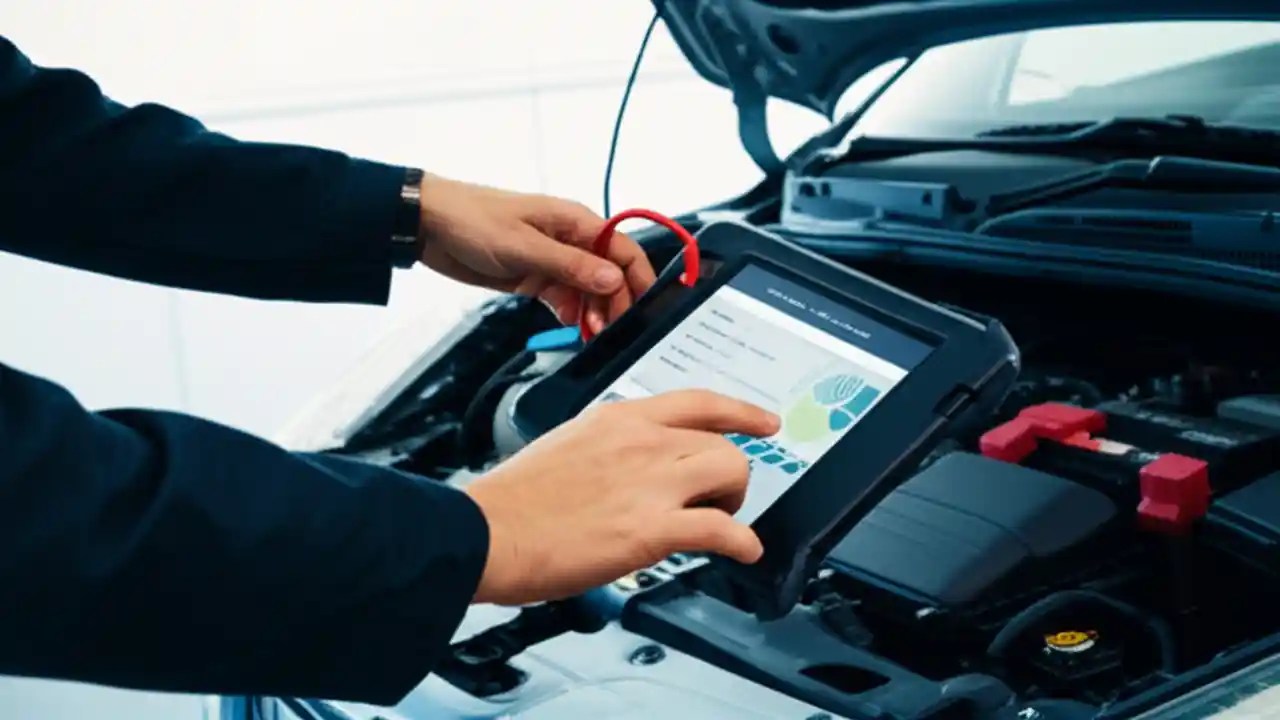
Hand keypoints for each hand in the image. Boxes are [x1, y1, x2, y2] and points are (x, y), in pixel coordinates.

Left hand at [417, 173, 656, 332]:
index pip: (624, 249)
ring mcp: (554, 261)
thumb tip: (614, 279)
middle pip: (611, 275)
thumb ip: (570, 265)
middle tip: (610, 330)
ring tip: (592, 333)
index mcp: (576, 222)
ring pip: (590, 290)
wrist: (429, 226)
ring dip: (595, 312)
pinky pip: (566, 299)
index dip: (638, 278)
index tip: (641, 309)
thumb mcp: (524, 246)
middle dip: (616, 302)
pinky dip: (573, 314)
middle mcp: (571, 241)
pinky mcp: (537, 278)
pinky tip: (574, 328)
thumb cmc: (474, 221)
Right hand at [463, 390, 779, 605]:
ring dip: (735, 503)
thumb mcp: (569, 444)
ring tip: (718, 522)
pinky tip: (743, 551)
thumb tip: (637, 466)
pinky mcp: (650, 530)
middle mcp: (641, 442)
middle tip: (717, 499)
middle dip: (729, 475)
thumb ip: (611, 446)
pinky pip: (722, 530)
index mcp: (619, 418)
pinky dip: (743, 543)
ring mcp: (648, 483)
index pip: (698, 401)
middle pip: (723, 443)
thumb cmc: (515, 500)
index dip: (741, 411)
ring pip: (733, 474)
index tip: (763, 421)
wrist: (487, 532)